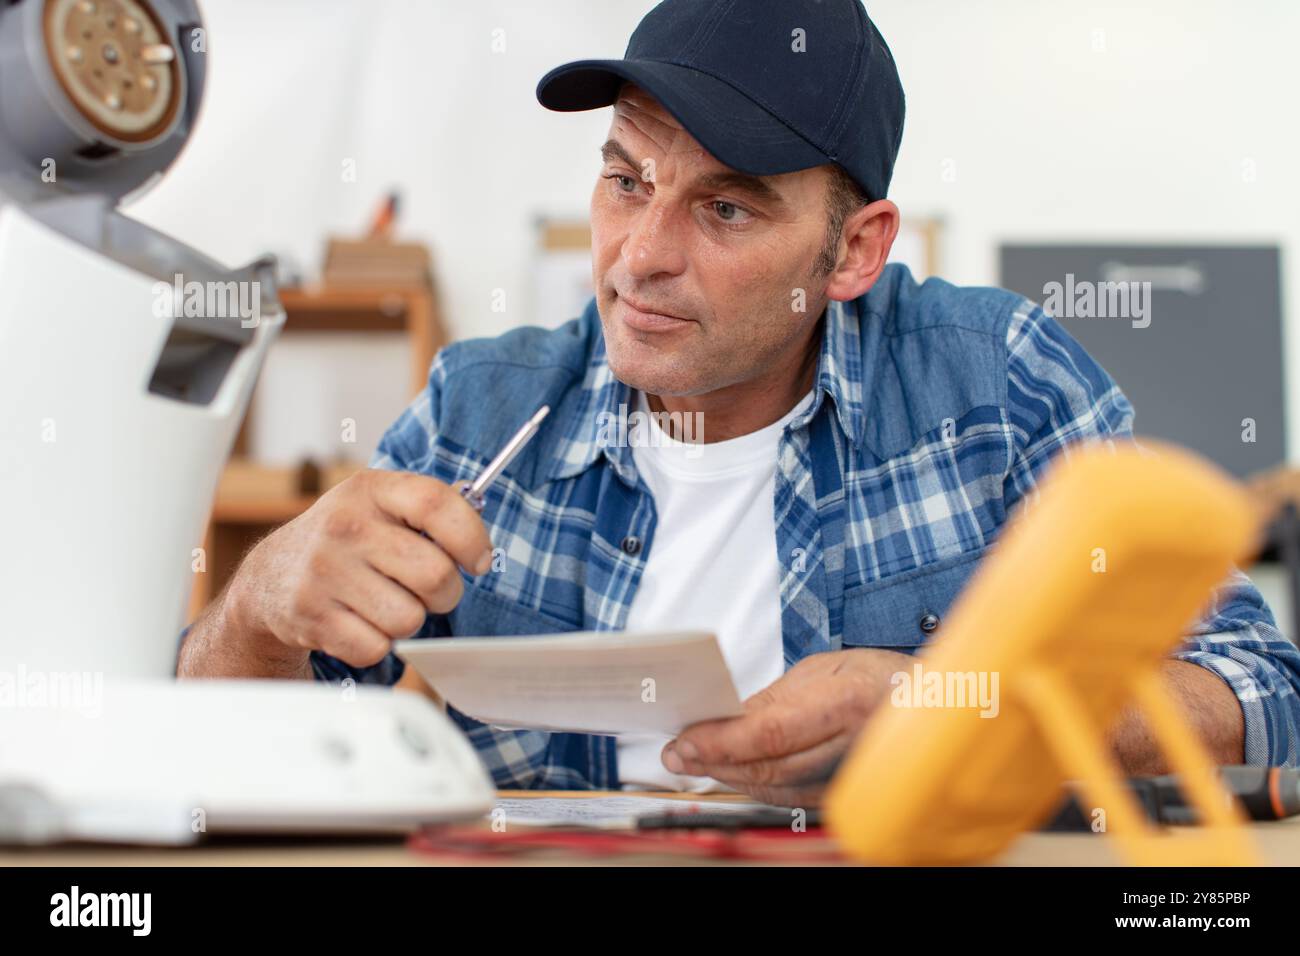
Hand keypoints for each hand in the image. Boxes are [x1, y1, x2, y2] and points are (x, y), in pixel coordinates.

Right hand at [225, 469, 493, 668]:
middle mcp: (345, 526)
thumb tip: (478, 505)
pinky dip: (377, 644)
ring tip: (389, 604)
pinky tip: (361, 622)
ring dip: (410, 621)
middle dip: (445, 593)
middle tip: (430, 591)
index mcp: (370, 490)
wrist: (269, 577)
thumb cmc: (344, 540)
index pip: (436, 504)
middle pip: (435, 574)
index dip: (471, 537)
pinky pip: (376, 647)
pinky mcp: (311, 617)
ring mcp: (324, 572)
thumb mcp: (378, 505)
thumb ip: (429, 504)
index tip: (478, 560)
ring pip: (409, 618)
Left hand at [661, 648, 913, 805]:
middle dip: (714, 760)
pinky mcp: (846, 798)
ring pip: (774, 788)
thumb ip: (775, 698)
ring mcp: (852, 780)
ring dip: (728, 775)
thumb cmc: (885, 680)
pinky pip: (789, 798)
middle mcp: (853, 748)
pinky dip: (755, 785)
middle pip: (767, 766)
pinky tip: (733, 771)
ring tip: (694, 759)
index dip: (722, 740)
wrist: (936, 709)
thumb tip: (726, 719)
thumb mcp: (828, 669)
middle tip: (677, 754)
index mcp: (850, 703)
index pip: (772, 731)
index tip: (685, 740)